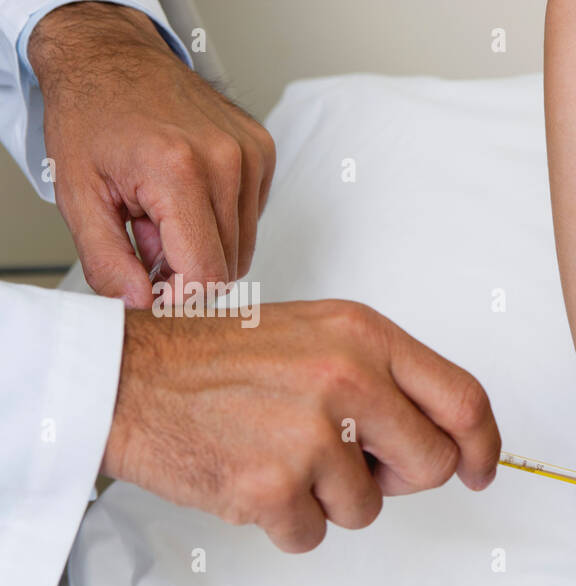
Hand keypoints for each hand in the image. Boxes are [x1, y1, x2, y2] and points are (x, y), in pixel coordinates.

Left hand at [28, 2, 274, 305]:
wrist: (111, 56)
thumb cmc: (92, 117)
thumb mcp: (78, 194)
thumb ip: (107, 259)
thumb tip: (140, 305)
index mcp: (179, 171)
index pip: (208, 275)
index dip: (181, 296)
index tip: (155, 290)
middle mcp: (225, 160)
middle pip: (228, 266)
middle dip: (186, 267)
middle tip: (146, 238)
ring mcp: (250, 154)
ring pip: (243, 246)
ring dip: (205, 244)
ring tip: (164, 213)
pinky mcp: (262, 151)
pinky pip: (251, 216)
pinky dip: (221, 218)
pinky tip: (188, 194)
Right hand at [103, 300, 500, 552]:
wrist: (127, 378)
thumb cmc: (217, 358)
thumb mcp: (317, 336)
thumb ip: (384, 378)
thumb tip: (442, 438)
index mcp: (365, 337)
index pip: (463, 399)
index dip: (483, 445)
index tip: (481, 469)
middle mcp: (348, 379)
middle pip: (430, 464)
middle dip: (398, 478)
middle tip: (350, 462)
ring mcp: (311, 434)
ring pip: (368, 508)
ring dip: (329, 499)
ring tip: (279, 455)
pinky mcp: (273, 486)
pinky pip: (312, 535)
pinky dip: (284, 522)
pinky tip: (251, 477)